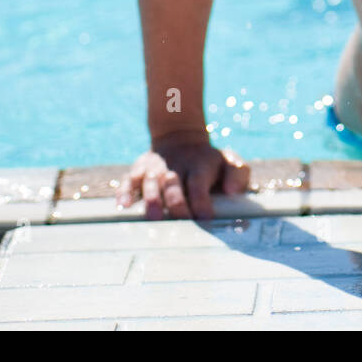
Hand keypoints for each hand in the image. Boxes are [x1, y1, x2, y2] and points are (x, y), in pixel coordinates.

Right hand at [115, 133, 250, 218]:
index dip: (201, 201)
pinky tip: (123, 206)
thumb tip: (232, 191)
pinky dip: (124, 192)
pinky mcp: (138, 170)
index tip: (206, 218)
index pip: (199, 184)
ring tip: (153, 217)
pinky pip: (127, 180)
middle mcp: (175, 167)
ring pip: (150, 183)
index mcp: (200, 166)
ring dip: (152, 199)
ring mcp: (155, 169)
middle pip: (174, 184)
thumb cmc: (209, 162)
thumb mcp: (229, 161)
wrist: (181, 139)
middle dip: (176, 203)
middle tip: (181, 223)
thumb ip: (237, 174)